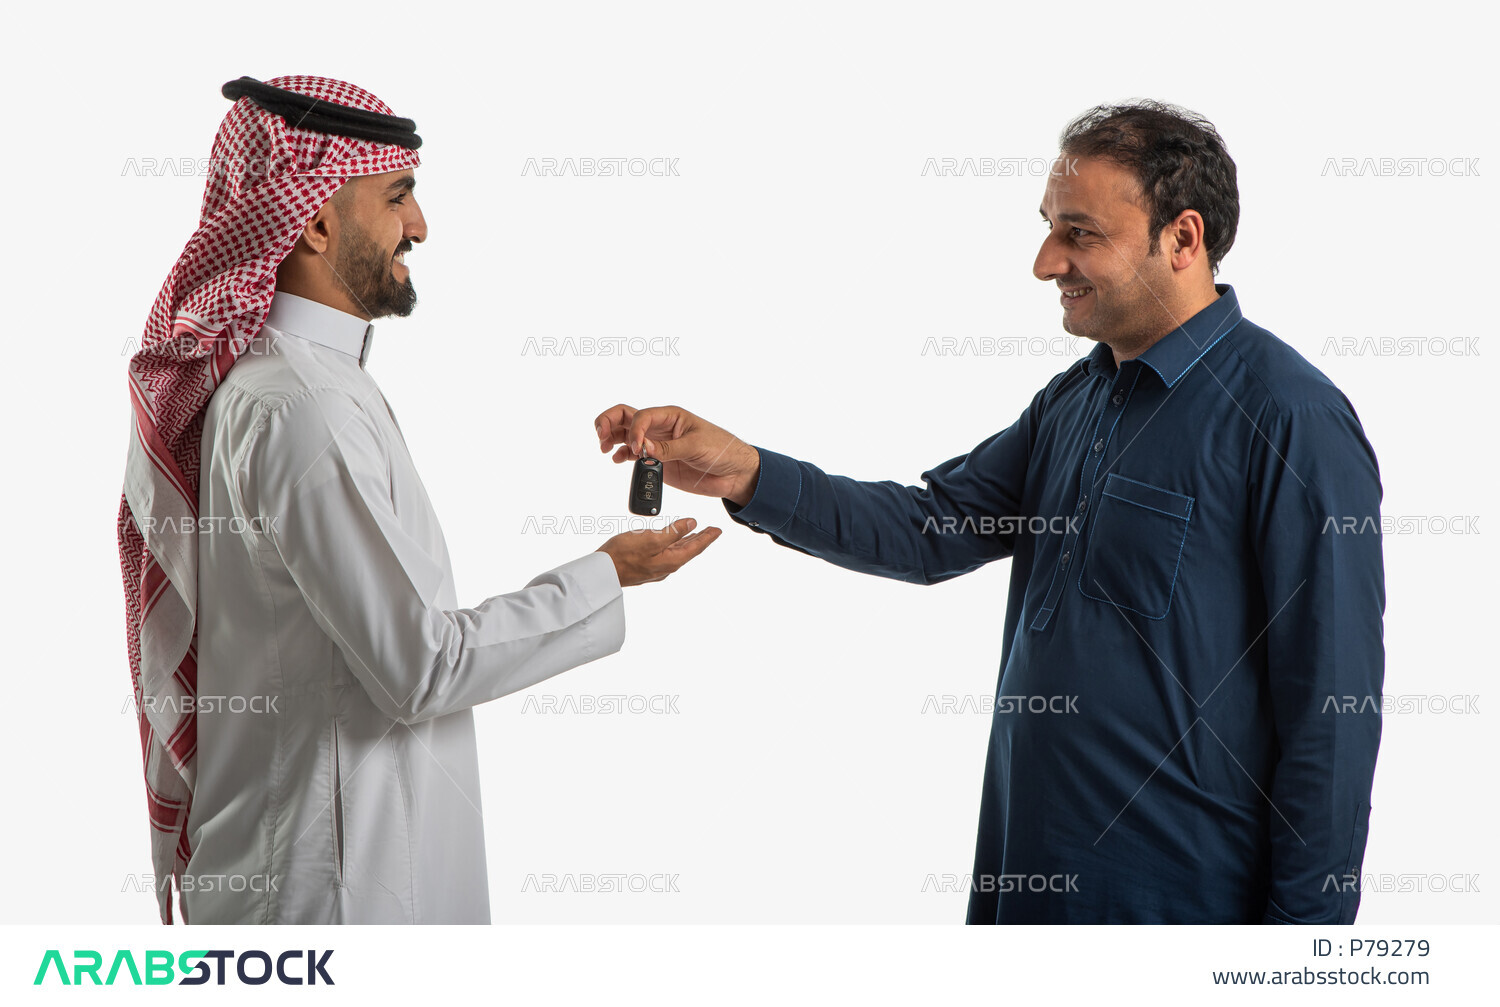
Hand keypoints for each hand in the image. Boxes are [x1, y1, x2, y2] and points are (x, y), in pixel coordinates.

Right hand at [594, 404, 760, 505]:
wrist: (734, 473)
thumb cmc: (722, 451)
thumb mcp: (696, 447)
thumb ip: (668, 449)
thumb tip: (641, 449)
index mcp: (670, 416)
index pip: (641, 416)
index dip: (634, 431)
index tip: (639, 450)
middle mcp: (660, 428)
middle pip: (626, 417)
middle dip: (609, 423)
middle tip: (601, 436)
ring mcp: (657, 445)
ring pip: (626, 435)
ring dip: (612, 438)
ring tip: (604, 448)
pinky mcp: (658, 462)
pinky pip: (634, 455)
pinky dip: (622, 455)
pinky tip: (617, 459)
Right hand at [597, 517, 721, 586]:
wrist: (602, 572)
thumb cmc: (623, 555)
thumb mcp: (652, 539)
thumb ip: (673, 532)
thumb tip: (692, 524)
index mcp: (671, 561)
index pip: (696, 547)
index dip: (708, 537)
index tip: (718, 530)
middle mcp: (666, 566)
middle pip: (689, 550)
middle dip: (701, 539)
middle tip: (711, 531)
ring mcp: (656, 568)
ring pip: (677, 552)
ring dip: (688, 541)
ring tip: (696, 533)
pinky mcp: (646, 566)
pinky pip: (666, 553)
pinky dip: (674, 544)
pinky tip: (671, 541)